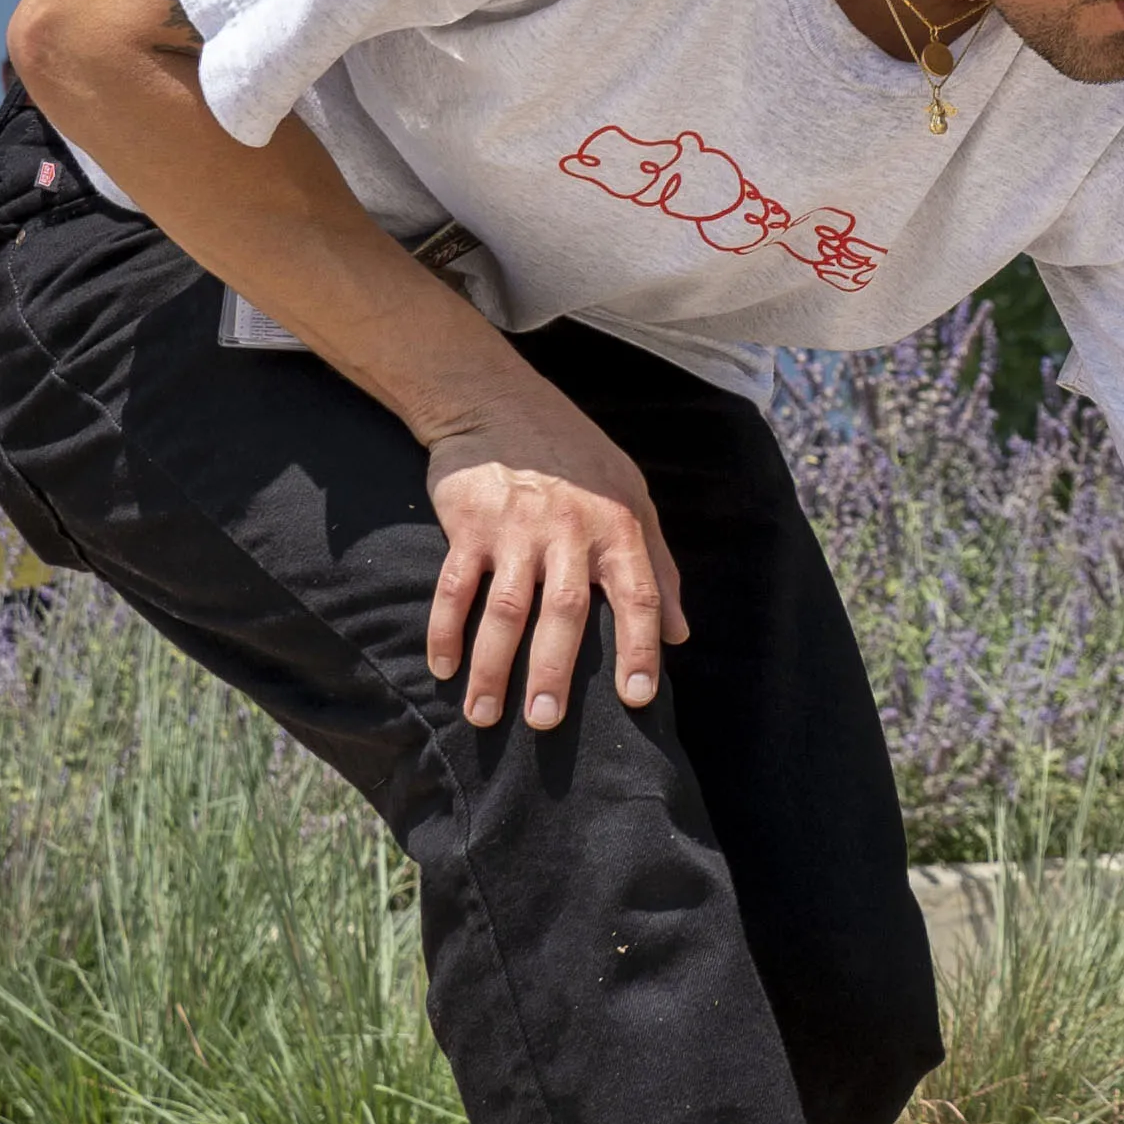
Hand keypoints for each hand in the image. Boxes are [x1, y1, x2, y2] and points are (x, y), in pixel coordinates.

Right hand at [421, 387, 690, 731]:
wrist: (497, 400)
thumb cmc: (578, 458)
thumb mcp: (633, 498)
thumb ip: (658, 567)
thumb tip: (680, 633)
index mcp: (618, 528)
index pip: (638, 596)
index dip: (640, 648)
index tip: (637, 699)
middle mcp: (569, 532)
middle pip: (565, 613)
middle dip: (554, 672)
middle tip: (546, 723)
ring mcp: (516, 529)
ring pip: (505, 609)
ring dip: (492, 666)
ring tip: (484, 715)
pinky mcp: (469, 524)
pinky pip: (456, 587)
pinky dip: (446, 630)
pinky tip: (443, 669)